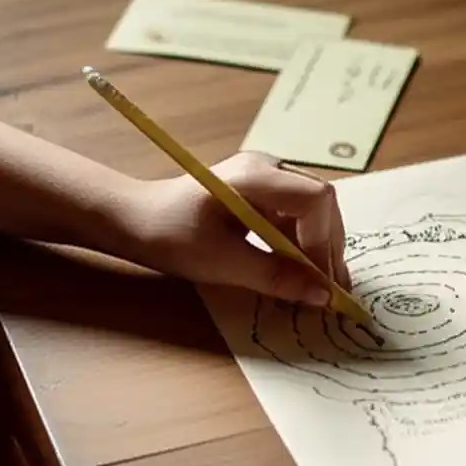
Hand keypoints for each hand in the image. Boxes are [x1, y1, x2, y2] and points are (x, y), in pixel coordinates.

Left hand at [121, 152, 350, 306]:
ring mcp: (267, 178)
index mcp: (254, 175)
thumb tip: (322, 297)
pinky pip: (297, 217)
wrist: (135, 220)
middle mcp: (268, 168)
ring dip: (320, 249)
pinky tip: (301, 273)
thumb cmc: (170, 235)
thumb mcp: (221, 263)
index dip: (323, 242)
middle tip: (330, 290)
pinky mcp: (264, 193)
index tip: (320, 281)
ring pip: (314, 212)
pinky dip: (304, 246)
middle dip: (328, 248)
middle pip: (321, 203)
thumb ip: (275, 277)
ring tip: (320, 286)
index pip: (315, 200)